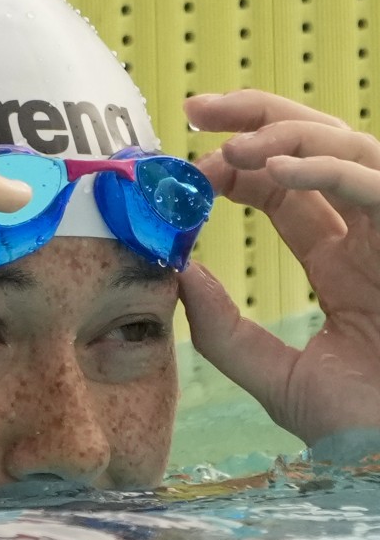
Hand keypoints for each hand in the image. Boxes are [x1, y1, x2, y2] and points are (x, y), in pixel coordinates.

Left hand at [179, 89, 379, 450]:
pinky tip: (268, 169)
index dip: (236, 167)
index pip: (287, 189)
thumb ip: (225, 332)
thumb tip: (180, 277)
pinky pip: (378, 183)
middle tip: (197, 107)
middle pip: (319, 146)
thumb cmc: (363, 433)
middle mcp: (371, 237)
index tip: (188, 170)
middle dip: (258, 115)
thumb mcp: (278, 378)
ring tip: (225, 148)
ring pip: (350, 146)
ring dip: (284, 133)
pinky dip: (325, 168)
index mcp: (343, 263)